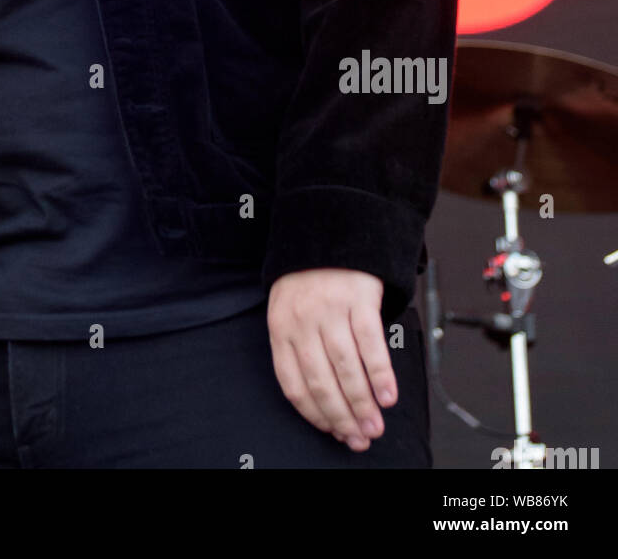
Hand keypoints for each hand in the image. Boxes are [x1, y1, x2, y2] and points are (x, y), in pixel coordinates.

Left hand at [266, 268, 396, 451]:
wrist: (328, 229)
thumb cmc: (308, 276)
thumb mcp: (288, 307)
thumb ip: (298, 346)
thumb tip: (323, 397)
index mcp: (280, 327)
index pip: (293, 384)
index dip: (314, 414)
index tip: (332, 431)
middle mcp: (302, 321)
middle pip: (321, 382)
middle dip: (342, 418)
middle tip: (359, 438)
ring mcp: (330, 309)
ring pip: (346, 369)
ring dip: (363, 404)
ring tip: (374, 426)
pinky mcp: (357, 298)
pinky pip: (370, 345)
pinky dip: (380, 375)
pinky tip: (387, 396)